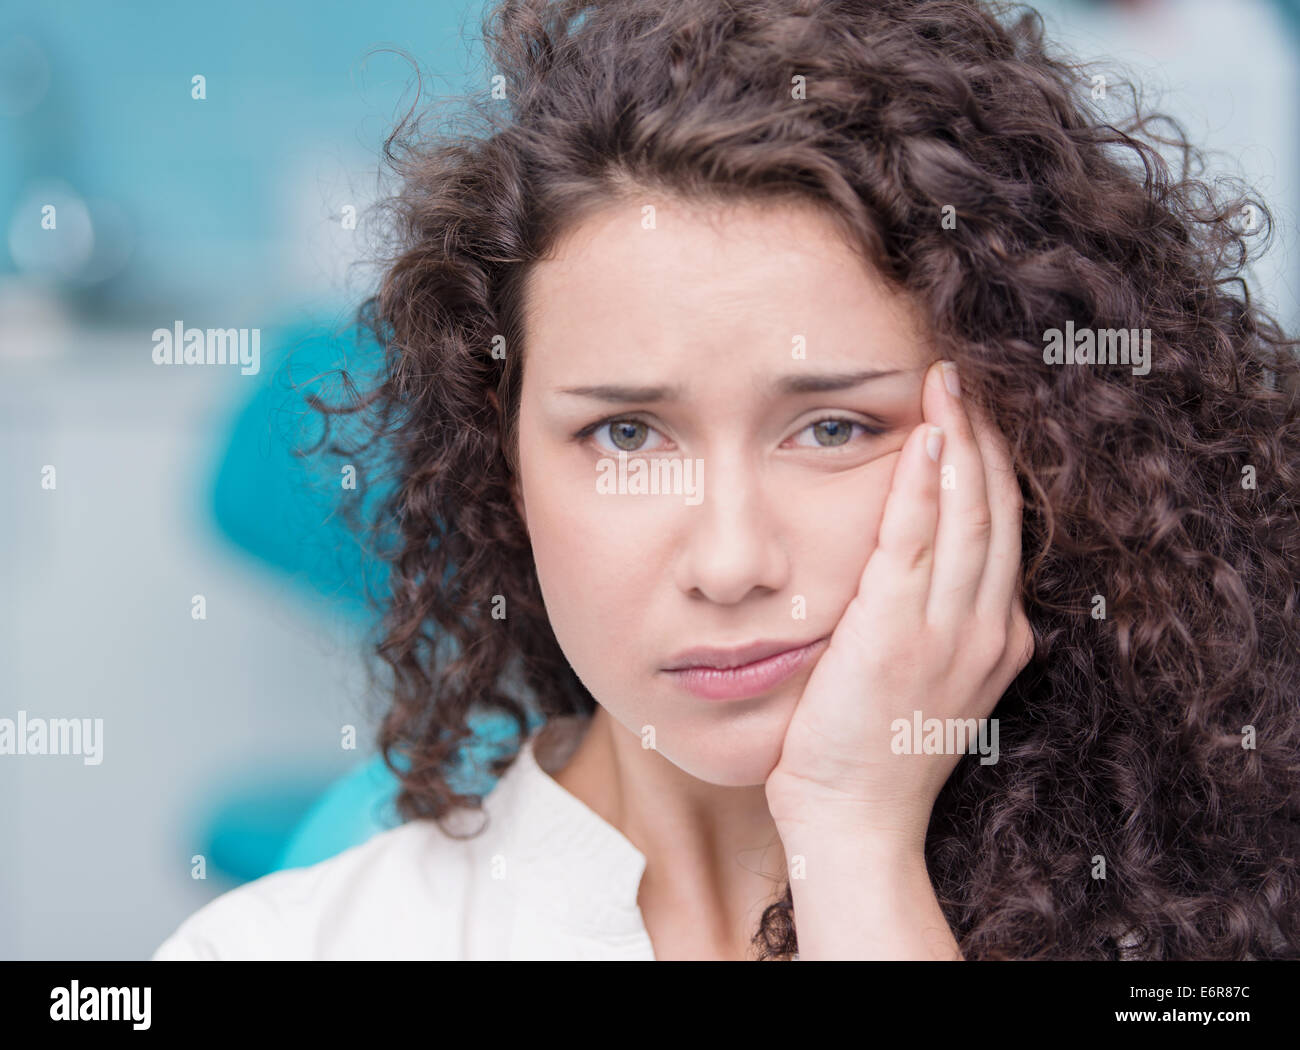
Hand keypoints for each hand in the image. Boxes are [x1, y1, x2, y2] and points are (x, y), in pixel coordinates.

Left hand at [766, 359, 1033, 852]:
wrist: (855, 819)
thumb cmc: (875, 753)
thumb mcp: (926, 681)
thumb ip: (933, 623)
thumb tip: (913, 569)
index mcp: (998, 638)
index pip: (1006, 531)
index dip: (996, 467)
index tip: (978, 416)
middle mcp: (988, 628)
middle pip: (997, 509)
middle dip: (986, 436)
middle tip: (966, 376)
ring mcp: (949, 631)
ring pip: (968, 513)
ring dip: (960, 440)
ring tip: (948, 383)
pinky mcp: (898, 632)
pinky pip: (915, 539)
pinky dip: (923, 483)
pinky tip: (924, 436)